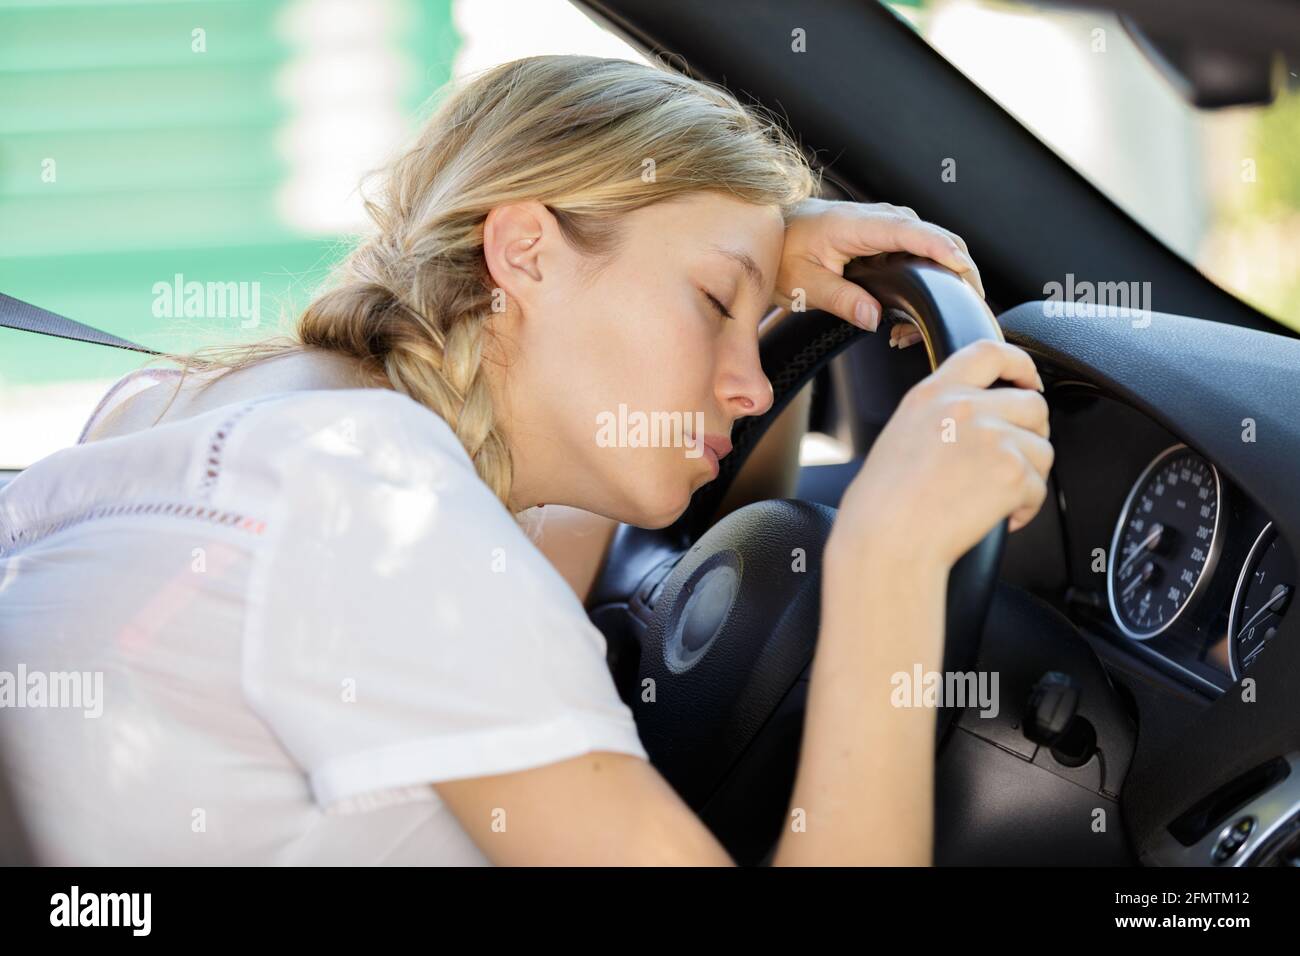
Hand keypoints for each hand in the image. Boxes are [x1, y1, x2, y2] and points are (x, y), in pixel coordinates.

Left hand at [774, 198, 983, 332]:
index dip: (938, 248)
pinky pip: (919, 250)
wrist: (772, 233)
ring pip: (932, 243)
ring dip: (942, 277)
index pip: (907, 231)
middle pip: (934, 234)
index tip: (962, 267)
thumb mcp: (803, 284)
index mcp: (855, 225)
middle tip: (966, 306)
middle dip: (958, 268)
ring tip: (926, 322)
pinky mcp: (887, 237)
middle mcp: (877, 219)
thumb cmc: (783, 253)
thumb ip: (840, 299)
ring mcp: (885, 226)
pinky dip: (929, 276)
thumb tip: (874, 319)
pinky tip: (912, 316)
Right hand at [829, 340, 1051, 572]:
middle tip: (1012, 460)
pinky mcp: (1011, 472)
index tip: (1029, 380)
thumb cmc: (884, 504)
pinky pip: (1039, 488)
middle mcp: (963, 408)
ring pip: (1042, 449)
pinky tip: (997, 518)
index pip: (989, 353)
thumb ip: (941, 415)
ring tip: (994, 499)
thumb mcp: (902, 434)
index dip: (1019, 363)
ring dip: (1028, 476)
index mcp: (932, 394)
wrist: (887, 541)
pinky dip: (1025, 509)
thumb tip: (980, 419)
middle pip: (1032, 404)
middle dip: (1031, 434)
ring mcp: (991, 437)